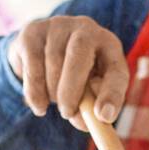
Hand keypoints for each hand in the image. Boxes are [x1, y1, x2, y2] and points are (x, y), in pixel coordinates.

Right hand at [7, 16, 129, 131]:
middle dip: (72, 88)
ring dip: (52, 92)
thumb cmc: (76, 78)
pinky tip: (39, 105)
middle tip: (67, 113)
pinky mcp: (32, 32)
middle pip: (79, 54)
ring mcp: (58, 26)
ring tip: (53, 103)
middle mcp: (86, 29)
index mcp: (109, 47)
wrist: (43, 55)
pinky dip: (34, 92)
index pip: (116, 70)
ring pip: (53, 61)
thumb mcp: (90, 93)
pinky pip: (32, 66)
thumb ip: (91, 108)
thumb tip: (86, 123)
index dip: (111, 94)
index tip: (103, 117)